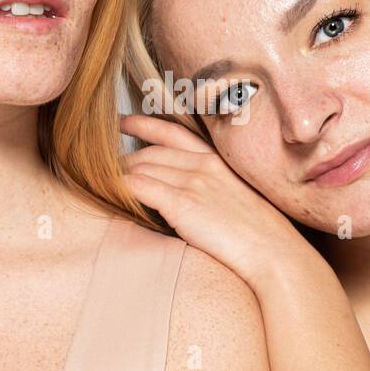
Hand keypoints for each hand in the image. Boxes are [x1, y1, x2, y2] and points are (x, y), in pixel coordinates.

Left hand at [119, 113, 310, 289]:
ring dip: (116, 173)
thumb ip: (213, 187)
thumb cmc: (260, 233)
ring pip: (140, 166)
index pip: (172, 134)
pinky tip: (106, 190)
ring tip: (97, 178)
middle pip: (149, 152)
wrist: (273, 250)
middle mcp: (202, 164)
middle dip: (123, 157)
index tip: (124, 120)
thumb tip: (189, 193)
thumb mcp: (237, 197)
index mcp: (217, 160)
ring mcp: (191, 182)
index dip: (144, 124)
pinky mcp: (181, 204)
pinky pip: (138, 187)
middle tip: (100, 162)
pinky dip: (119, 186)